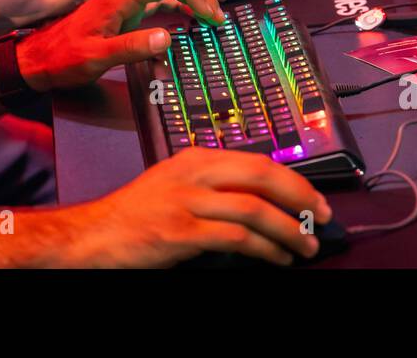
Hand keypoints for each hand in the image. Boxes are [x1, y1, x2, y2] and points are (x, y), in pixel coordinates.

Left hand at [16, 0, 223, 90]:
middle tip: (218, 16)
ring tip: (212, 14)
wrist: (36, 57)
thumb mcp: (96, 57)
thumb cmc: (61, 57)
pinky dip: (180, 4)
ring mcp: (125, 0)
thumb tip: (166, 39)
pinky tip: (191, 16)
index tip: (210, 12)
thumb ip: (131, 47)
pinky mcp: (125, 11)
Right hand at [55, 149, 331, 267]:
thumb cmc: (134, 213)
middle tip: (322, 216)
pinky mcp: (180, 232)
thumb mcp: (174, 184)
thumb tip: (260, 200)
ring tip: (304, 247)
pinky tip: (276, 259)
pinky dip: (264, 250)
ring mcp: (186, 202)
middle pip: (262, 176)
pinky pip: (235, 238)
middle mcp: (193, 173)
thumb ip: (211, 184)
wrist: (93, 234)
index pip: (256, 160)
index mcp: (194, 158)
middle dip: (300, 197)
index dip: (293, 179)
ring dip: (288, 230)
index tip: (315, 196)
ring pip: (254, 209)